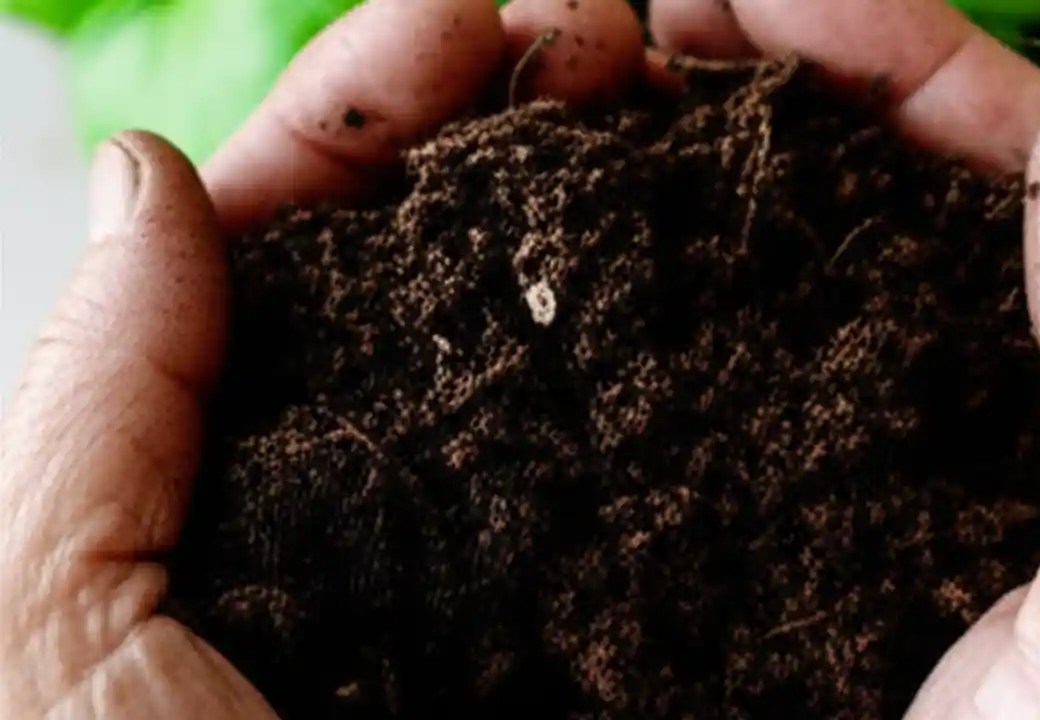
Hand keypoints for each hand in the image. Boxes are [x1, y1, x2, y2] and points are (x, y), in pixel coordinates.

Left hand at [0, 0, 643, 715]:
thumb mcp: (34, 603)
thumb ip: (94, 398)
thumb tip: (144, 170)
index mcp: (199, 469)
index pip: (275, 243)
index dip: (357, 113)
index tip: (452, 10)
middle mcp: (343, 491)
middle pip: (421, 265)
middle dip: (500, 125)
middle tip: (594, 27)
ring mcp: (468, 552)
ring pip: (531, 343)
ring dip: (596, 213)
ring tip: (672, 100)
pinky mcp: (573, 628)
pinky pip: (623, 476)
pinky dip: (671, 372)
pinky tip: (722, 280)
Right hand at [650, 1, 1039, 716]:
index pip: (1001, 152)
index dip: (879, 42)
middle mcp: (968, 402)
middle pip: (870, 179)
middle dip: (757, 74)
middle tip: (634, 21)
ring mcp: (852, 453)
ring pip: (774, 257)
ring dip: (688, 159)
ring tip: (581, 95)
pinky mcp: (759, 518)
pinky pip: (704, 366)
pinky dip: (642, 286)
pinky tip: (571, 253)